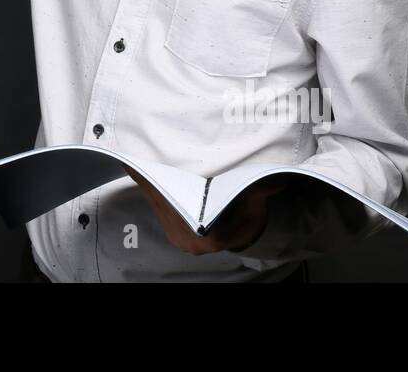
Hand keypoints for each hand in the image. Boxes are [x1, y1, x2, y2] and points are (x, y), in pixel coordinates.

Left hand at [124, 165, 290, 255]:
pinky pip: (158, 211)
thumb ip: (260, 191)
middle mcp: (189, 242)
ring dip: (148, 188)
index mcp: (208, 238)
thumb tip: (275, 182)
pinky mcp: (173, 234)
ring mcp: (179, 239)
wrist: (242, 233)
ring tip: (132, 166)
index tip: (148, 175)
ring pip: (159, 209)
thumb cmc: (246, 216)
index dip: (161, 193)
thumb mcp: (254, 203)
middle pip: (165, 208)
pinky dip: (151, 194)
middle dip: (150, 186)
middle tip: (132, 165)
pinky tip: (140, 177)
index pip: (179, 211)